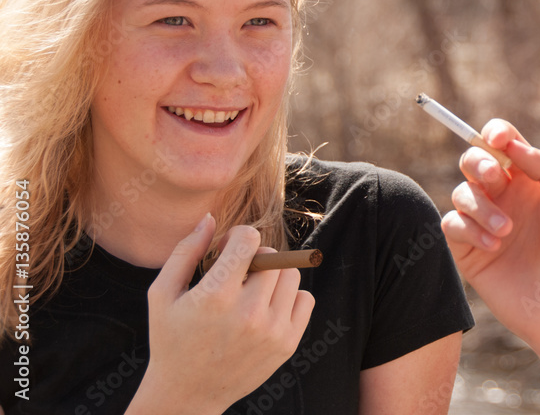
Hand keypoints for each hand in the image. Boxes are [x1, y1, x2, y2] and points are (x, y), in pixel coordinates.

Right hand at [129, 215, 314, 413]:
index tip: (226, 251)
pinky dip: (288, 298)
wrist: (187, 394)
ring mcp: (272, 331)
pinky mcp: (287, 344)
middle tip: (235, 277)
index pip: (249, 239)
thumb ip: (186, 251)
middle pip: (272, 255)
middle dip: (254, 258)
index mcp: (215, 296)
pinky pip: (304, 299)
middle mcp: (248, 313)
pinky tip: (265, 309)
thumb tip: (210, 218)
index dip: (237, 237)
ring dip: (272, 276)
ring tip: (249, 293)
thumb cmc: (171, 339)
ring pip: (291, 274)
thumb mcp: (162, 294)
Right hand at [441, 120, 539, 351]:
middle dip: (479, 162)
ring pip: (462, 191)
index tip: (496, 139)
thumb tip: (512, 146)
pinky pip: (451, 224)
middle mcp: (507, 198)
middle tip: (497, 179)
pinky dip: (468, 229)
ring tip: (507, 231)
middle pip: (474, 160)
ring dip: (480, 205)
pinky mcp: (470, 251)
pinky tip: (495, 246)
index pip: (505, 143)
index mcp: (533, 181)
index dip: (495, 132)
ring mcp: (486, 223)